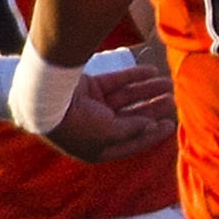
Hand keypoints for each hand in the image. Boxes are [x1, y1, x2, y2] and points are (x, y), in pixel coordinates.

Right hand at [46, 56, 176, 162]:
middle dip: (153, 109)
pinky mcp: (91, 88)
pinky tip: (151, 71)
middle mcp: (98, 128)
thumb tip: (150, 125)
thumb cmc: (78, 124)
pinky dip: (133, 76)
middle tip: (172, 100)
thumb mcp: (109, 132)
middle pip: (132, 118)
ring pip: (127, 98)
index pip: (132, 142)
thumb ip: (131, 129)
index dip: (153, 134)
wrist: (46, 101)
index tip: (171, 124)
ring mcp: (94, 107)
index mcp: (100, 148)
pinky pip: (117, 82)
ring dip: (148, 90)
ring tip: (168, 83)